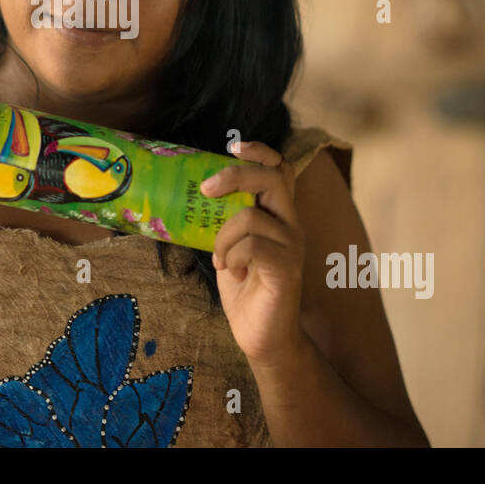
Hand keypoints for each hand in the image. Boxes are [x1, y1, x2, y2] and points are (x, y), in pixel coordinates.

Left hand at [202, 140, 303, 367]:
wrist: (263, 337)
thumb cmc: (244, 289)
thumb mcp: (229, 245)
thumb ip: (224, 220)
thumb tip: (192, 195)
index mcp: (278, 215)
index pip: (280, 169)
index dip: (260, 151)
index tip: (233, 146)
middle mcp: (290, 224)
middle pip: (272, 178)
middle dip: (236, 176)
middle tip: (207, 189)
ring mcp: (292, 246)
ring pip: (252, 217)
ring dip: (223, 236)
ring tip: (219, 258)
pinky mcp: (286, 269)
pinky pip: (253, 246)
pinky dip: (231, 256)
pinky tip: (229, 271)